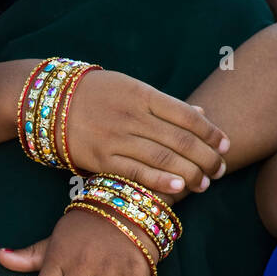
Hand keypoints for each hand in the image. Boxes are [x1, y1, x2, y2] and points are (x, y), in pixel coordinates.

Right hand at [65, 70, 228, 195]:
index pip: (186, 115)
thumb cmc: (96, 94)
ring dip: (189, 172)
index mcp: (143, 95)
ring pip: (162, 157)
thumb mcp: (131, 88)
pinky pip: (135, 171)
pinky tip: (179, 188)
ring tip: (205, 183)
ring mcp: (116, 138)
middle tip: (221, 169)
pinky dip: (159, 180)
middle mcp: (132, 116)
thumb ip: (164, 104)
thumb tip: (202, 115)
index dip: (211, 132)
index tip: (226, 145)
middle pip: (180, 139)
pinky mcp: (101, 158)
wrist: (50, 103)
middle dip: (206, 156)